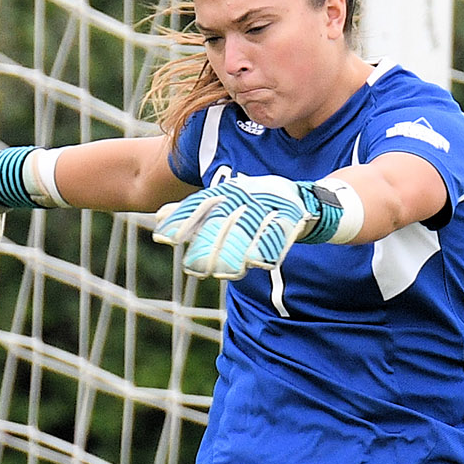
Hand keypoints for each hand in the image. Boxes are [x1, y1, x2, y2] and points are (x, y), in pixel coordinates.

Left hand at [152, 174, 321, 278]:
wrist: (304, 200)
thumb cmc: (255, 205)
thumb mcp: (224, 204)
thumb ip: (193, 212)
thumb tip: (159, 216)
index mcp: (230, 190)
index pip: (202, 203)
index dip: (183, 219)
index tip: (164, 236)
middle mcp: (248, 194)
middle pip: (224, 220)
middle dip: (208, 244)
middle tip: (194, 268)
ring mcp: (270, 204)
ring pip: (249, 229)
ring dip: (235, 251)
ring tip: (221, 273)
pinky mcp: (291, 217)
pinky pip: (278, 234)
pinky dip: (266, 248)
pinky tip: (255, 264)